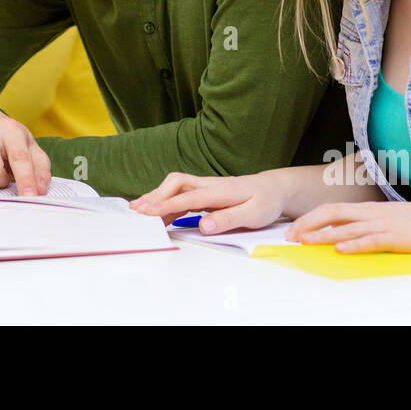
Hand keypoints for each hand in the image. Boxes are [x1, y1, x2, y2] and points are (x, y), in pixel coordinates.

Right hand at [130, 169, 294, 232]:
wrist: (273, 189)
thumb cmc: (265, 201)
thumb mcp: (254, 214)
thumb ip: (228, 219)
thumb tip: (204, 225)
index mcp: (219, 190)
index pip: (187, 196)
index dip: (167, 204)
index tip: (149, 213)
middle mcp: (208, 185)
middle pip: (176, 183)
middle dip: (156, 196)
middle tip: (139, 213)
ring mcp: (205, 187)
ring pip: (174, 187)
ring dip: (156, 198)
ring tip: (137, 211)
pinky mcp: (204, 193)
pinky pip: (179, 194)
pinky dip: (164, 201)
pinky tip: (155, 211)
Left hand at [285, 200, 410, 252]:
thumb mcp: (392, 220)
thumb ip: (371, 225)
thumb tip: (351, 236)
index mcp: (370, 208)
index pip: (333, 209)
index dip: (311, 218)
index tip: (294, 228)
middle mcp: (373, 213)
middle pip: (332, 213)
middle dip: (308, 224)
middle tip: (290, 236)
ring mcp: (385, 224)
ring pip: (347, 228)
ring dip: (324, 235)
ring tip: (305, 242)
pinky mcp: (398, 238)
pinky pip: (372, 240)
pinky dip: (355, 245)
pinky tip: (341, 250)